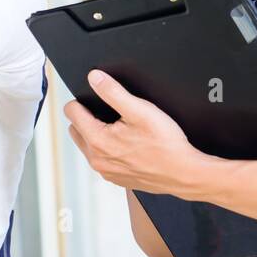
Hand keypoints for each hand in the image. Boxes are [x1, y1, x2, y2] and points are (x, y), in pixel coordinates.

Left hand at [64, 68, 206, 197]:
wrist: (184, 174)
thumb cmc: (166, 144)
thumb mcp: (140, 110)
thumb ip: (113, 92)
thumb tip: (94, 78)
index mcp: (98, 140)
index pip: (71, 112)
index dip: (82, 100)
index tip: (96, 98)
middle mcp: (97, 159)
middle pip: (76, 129)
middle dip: (88, 118)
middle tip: (112, 114)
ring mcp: (106, 172)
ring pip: (88, 145)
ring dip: (97, 135)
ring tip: (123, 129)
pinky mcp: (116, 179)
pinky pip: (102, 159)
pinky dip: (109, 150)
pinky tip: (129, 145)